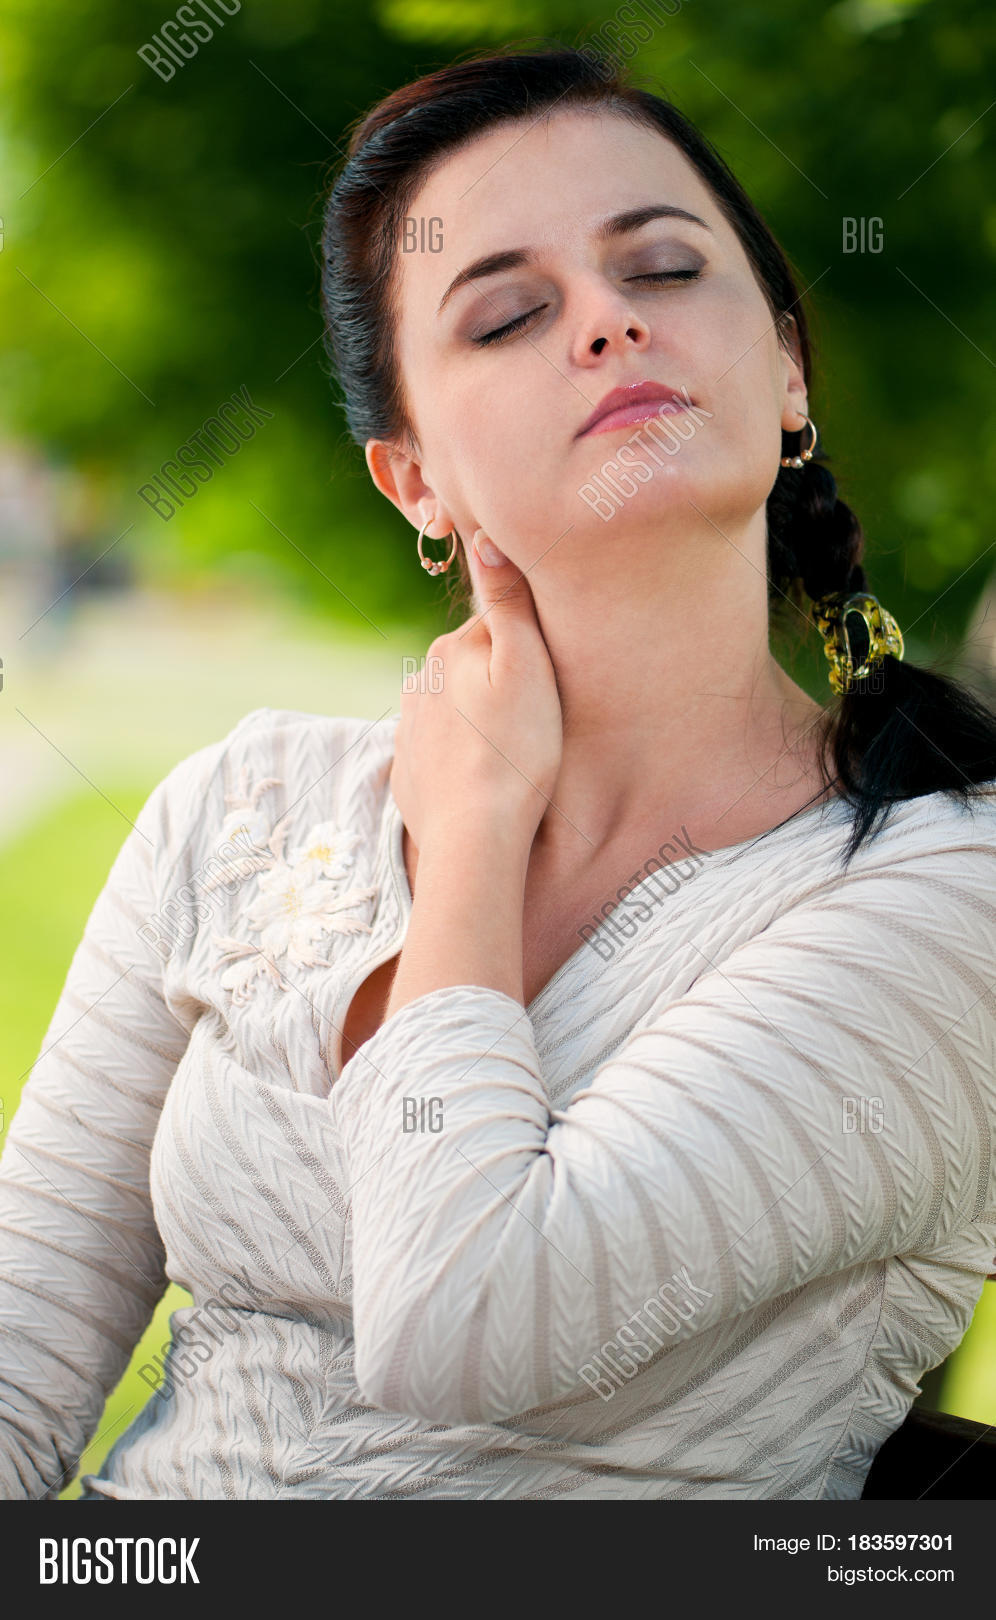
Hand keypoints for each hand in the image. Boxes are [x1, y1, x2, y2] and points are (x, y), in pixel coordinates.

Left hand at [390, 528, 562, 859]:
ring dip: (481, 721)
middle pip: (474, 668)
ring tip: (514, 755)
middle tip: (536, 722)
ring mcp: (409, 727)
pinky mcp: (408, 769)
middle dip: (501, 684)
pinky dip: (463, 758)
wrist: (473, 839)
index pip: (498, 628)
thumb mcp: (528, 668)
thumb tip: (486, 538)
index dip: (529, 649)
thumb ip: (508, 602)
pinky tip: (486, 779)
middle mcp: (420, 680)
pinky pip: (443, 750)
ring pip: (457, 709)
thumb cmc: (515, 753)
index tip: (551, 677)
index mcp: (450, 649)